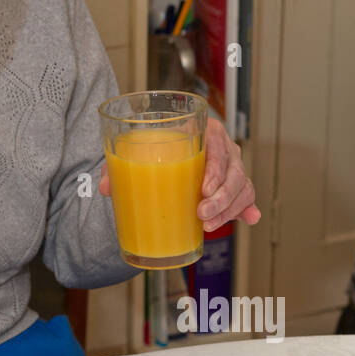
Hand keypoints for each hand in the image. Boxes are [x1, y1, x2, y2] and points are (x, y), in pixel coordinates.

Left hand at [98, 114, 260, 229]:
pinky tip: (249, 218)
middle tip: (202, 215)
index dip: (215, 168)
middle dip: (221, 197)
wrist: (162, 155)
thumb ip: (118, 166)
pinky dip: (248, 208)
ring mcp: (230, 167)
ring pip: (242, 186)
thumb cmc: (152, 150)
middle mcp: (222, 147)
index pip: (217, 144)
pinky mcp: (233, 186)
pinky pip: (246, 196)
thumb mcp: (133, 154)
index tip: (204, 190)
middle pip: (233, 170)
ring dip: (229, 208)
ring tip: (209, 225)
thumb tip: (105, 188)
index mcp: (202, 130)